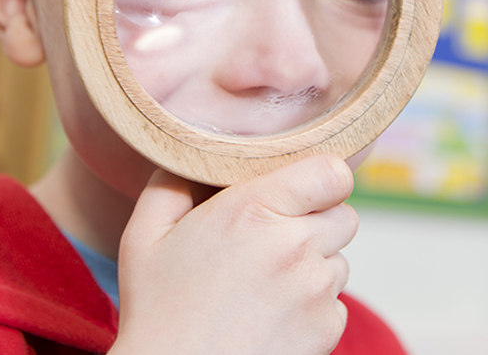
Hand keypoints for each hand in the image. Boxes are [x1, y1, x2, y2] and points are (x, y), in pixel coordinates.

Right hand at [111, 155, 357, 354]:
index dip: (322, 180)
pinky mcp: (326, 328)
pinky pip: (337, 302)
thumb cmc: (157, 312)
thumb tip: (190, 159)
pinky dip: (315, 306)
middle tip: (277, 240)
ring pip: (340, 259)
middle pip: (343, 215)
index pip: (332, 173)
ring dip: (316, 265)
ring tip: (267, 284)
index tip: (302, 192)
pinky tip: (273, 314)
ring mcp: (315, 289)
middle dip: (317, 222)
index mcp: (253, 210)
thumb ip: (169, 184)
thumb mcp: (144, 237)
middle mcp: (293, 245)